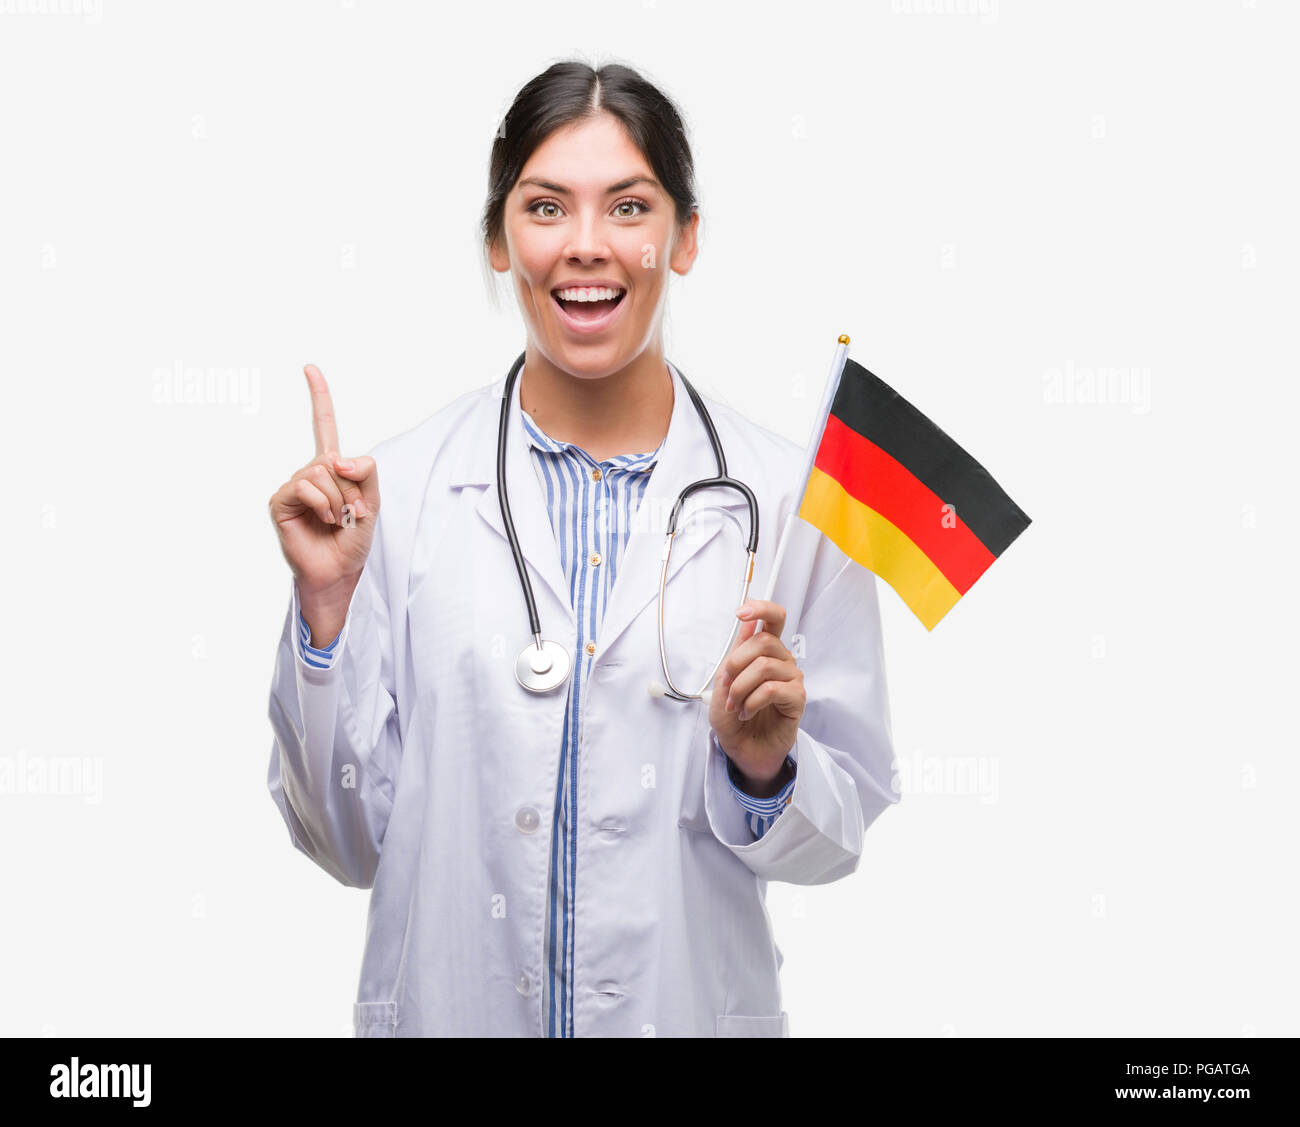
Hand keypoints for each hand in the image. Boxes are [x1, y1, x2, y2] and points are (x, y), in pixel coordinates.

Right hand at [268, 364, 380, 616]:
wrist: (338, 571)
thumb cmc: (352, 539)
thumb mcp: (372, 502)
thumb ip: (366, 472)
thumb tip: (337, 458)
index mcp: (332, 468)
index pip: (325, 427)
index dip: (319, 397)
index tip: (309, 368)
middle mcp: (310, 472)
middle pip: (334, 459)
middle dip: (351, 489)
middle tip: (351, 514)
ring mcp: (294, 485)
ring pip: (322, 473)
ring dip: (338, 501)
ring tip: (336, 520)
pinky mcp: (281, 500)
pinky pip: (306, 487)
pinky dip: (323, 505)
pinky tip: (322, 521)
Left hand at [709, 598, 804, 792]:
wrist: (741, 748)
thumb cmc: (733, 716)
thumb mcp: (724, 680)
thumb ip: (737, 651)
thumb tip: (748, 622)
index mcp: (766, 650)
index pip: (775, 618)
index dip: (761, 609)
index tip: (741, 612)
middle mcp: (782, 660)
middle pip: (764, 642)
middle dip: (736, 664)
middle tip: (726, 687)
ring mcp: (792, 679)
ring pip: (765, 666)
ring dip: (740, 688)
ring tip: (734, 705)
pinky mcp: (797, 699)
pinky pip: (772, 689)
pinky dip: (751, 701)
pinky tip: (746, 712)